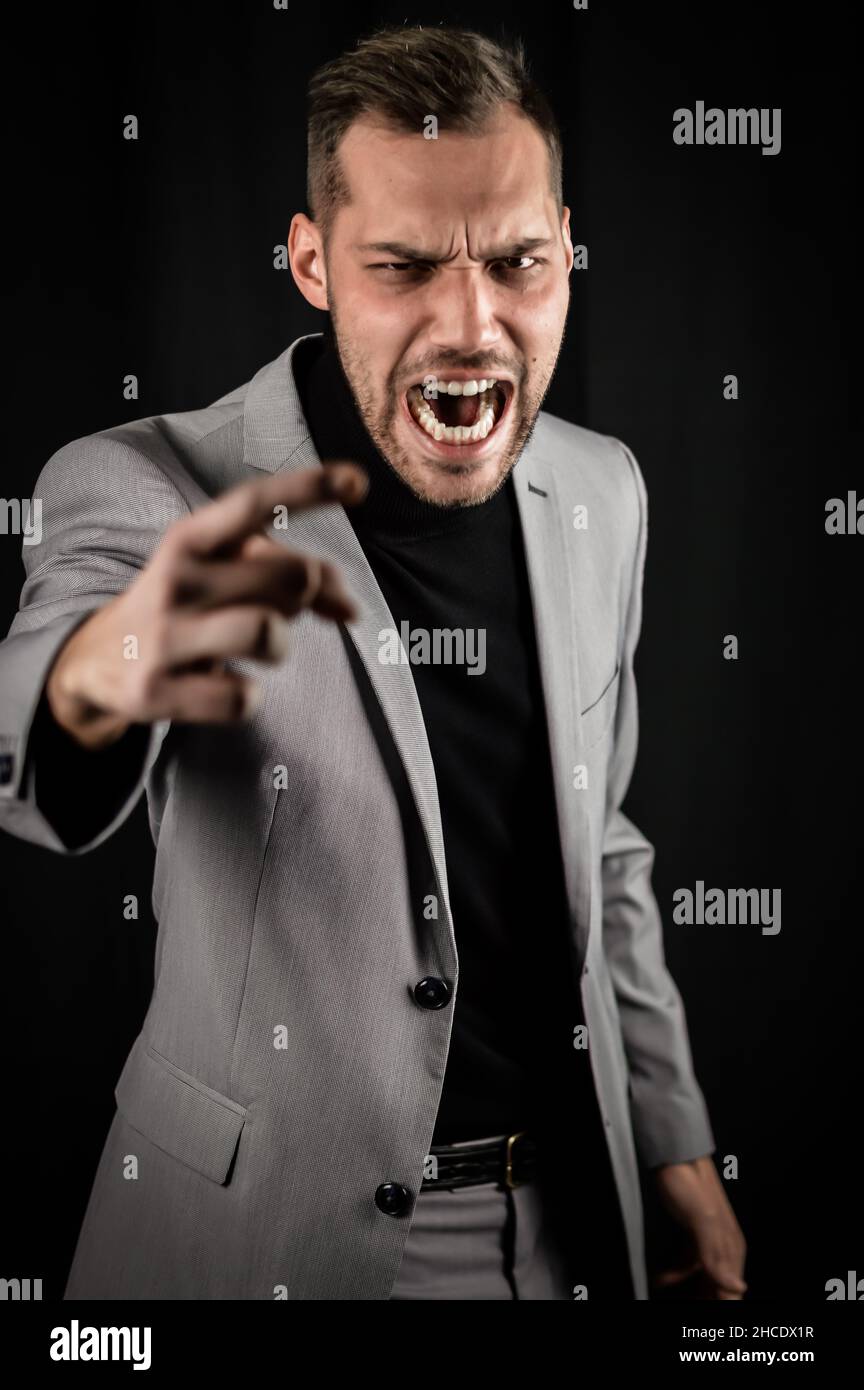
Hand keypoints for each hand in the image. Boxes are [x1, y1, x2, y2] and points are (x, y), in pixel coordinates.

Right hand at [46, 461, 367, 748]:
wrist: (99, 660)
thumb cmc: (188, 606)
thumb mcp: (225, 573)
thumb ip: (294, 576)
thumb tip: (351, 610)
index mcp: (192, 538)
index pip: (255, 502)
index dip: (310, 488)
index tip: (358, 482)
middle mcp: (175, 578)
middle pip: (292, 577)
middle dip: (304, 596)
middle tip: (279, 607)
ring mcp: (163, 636)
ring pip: (268, 633)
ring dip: (279, 647)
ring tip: (255, 648)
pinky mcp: (155, 691)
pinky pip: (242, 698)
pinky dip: (246, 697)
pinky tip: (220, 686)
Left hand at [651, 1155, 746, 1298]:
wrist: (674, 1156)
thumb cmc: (690, 1181)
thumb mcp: (703, 1220)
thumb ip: (716, 1255)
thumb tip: (736, 1287)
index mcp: (731, 1245)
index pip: (733, 1289)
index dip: (724, 1301)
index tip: (709, 1307)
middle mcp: (723, 1245)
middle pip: (719, 1286)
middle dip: (707, 1298)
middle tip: (689, 1304)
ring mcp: (706, 1240)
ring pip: (702, 1277)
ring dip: (687, 1288)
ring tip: (668, 1289)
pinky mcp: (691, 1233)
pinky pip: (687, 1262)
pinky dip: (676, 1273)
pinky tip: (663, 1277)